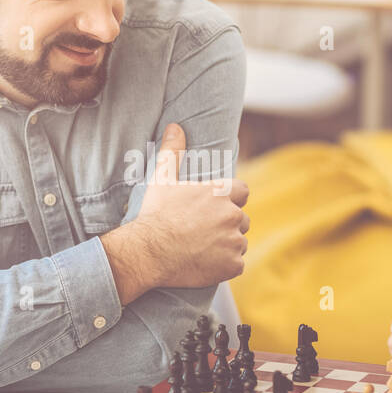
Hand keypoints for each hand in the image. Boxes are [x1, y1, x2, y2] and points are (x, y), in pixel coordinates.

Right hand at [102, 123, 248, 301]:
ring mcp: (234, 241)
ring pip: (239, 242)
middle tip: (203, 232)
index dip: (230, 200)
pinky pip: (236, 264)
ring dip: (227, 245)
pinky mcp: (232, 265)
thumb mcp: (162, 178)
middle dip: (227, 225)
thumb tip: (175, 127)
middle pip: (242, 219)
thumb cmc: (155, 213)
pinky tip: (206, 263)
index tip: (214, 208)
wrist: (148, 251)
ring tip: (203, 248)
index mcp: (221, 192)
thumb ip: (172, 151)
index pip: (242, 192)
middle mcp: (232, 215)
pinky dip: (225, 266)